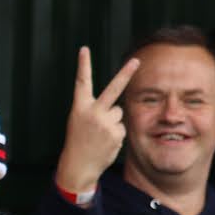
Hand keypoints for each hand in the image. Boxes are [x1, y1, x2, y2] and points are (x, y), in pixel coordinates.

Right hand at [53, 46, 139, 199]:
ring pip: (119, 113)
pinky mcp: (117, 133)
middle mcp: (93, 112)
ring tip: (101, 135)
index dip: (83, 65)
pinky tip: (106, 142)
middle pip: (113, 88)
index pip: (82, 82)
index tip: (84, 49)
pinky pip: (122, 127)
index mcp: (80, 107)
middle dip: (125, 73)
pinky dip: (116, 134)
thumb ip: (96, 110)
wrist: (78, 165)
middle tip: (136, 60)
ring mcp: (106, 123)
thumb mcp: (80, 121)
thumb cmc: (79, 141)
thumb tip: (119, 107)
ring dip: (113, 122)